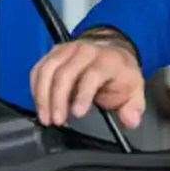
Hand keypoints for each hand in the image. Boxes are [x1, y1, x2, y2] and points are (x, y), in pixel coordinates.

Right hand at [30, 36, 144, 128]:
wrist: (112, 51)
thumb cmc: (119, 73)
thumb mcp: (133, 89)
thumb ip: (133, 107)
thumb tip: (131, 120)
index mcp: (108, 60)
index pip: (93, 74)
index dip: (83, 94)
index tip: (77, 113)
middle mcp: (86, 51)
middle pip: (65, 73)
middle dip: (57, 99)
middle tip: (56, 120)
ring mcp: (67, 50)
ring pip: (47, 70)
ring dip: (42, 96)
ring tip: (45, 117)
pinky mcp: (54, 53)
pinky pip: (39, 69)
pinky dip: (36, 88)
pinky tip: (39, 104)